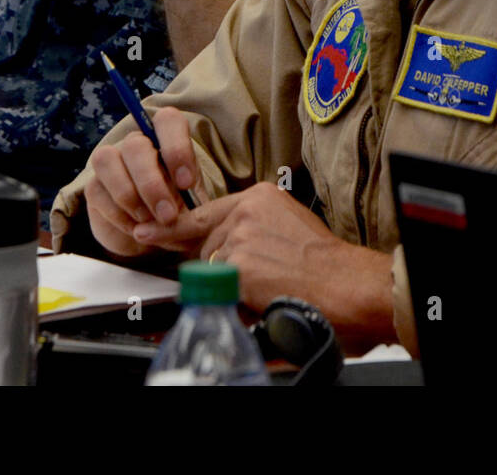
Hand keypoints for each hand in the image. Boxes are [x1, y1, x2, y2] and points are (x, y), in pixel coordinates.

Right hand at [83, 106, 204, 256]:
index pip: (167, 120)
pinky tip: (136, 229)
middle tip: (168, 215)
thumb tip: (186, 215)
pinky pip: (98, 191)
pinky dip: (118, 215)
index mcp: (166, 138)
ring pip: (107, 161)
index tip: (186, 184)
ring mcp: (111, 160)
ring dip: (130, 197)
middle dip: (151, 184)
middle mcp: (136, 142)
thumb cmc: (178, 209)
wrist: (151, 232)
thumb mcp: (193, 207)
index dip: (176, 149)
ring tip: (149, 222)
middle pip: (135, 145)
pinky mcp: (93, 185)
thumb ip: (193, 208)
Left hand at [137, 183, 383, 313]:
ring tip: (268, 285)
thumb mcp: (289, 225)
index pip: (204, 212)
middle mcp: (245, 210)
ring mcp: (239, 235)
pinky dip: (237, 299)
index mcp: (259, 196)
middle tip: (251, 278)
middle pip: (204, 245)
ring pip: (211, 269)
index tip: (149, 231)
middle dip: (217, 267)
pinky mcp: (238, 263)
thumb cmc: (326, 263)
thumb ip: (253, 228)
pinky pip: (221, 289)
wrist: (348, 283)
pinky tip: (264, 293)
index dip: (174, 227)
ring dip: (231, 285)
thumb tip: (225, 248)